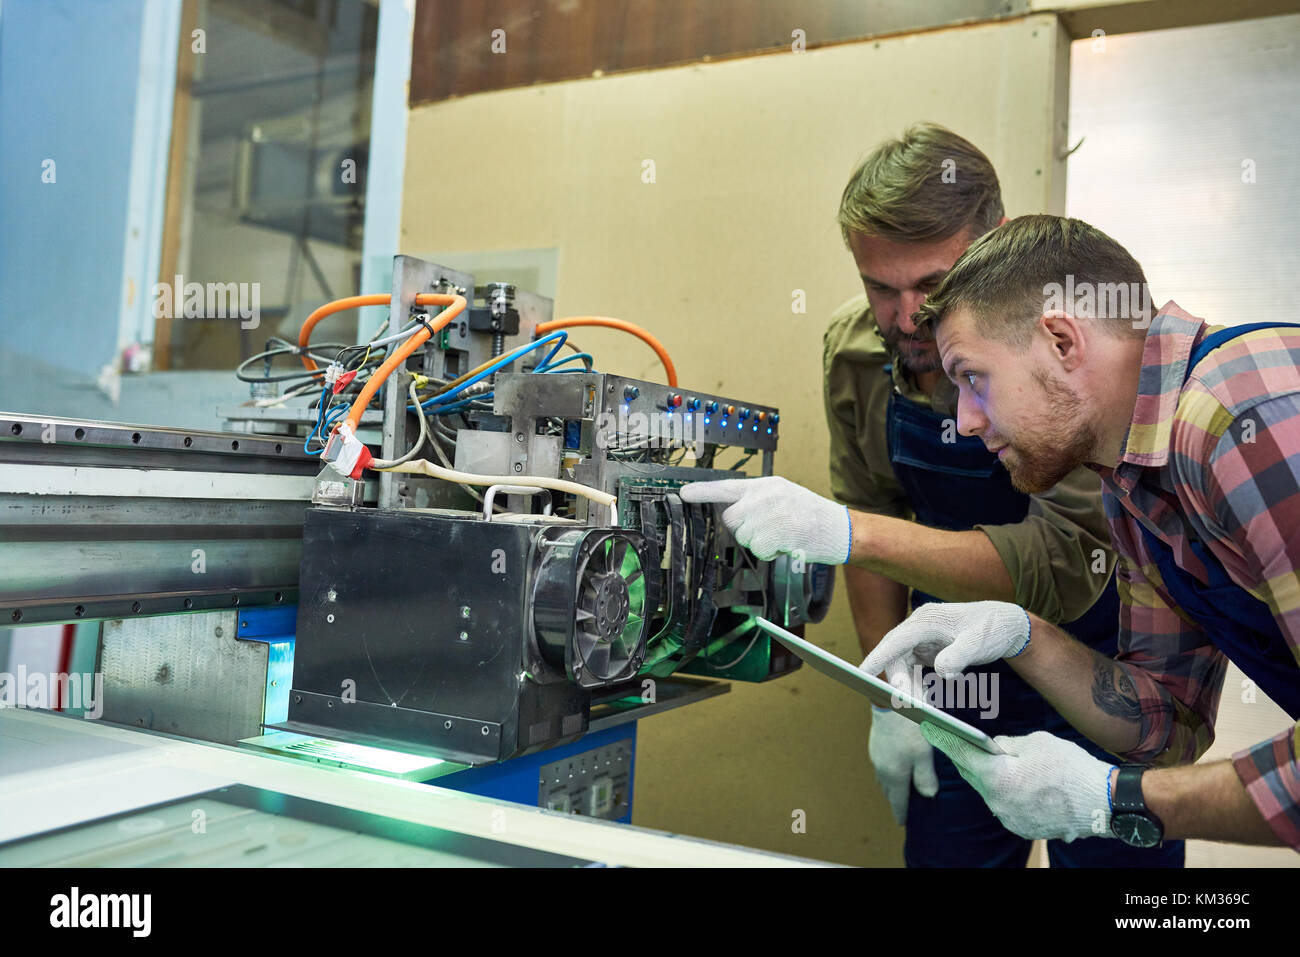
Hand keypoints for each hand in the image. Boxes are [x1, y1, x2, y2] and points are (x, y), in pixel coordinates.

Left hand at [678, 476, 850, 564]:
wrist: (840, 529)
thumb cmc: (811, 517)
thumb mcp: (784, 497)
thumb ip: (757, 501)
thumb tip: (732, 515)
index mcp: (766, 485)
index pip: (727, 486)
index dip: (702, 491)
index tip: (683, 493)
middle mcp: (766, 495)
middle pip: (731, 518)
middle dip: (744, 530)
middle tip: (769, 530)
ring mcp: (771, 512)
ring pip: (744, 536)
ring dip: (760, 543)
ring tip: (782, 536)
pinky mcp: (777, 530)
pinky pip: (758, 549)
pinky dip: (770, 553)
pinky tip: (786, 545)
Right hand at [861, 601, 1030, 695]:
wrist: (1006, 625)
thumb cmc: (993, 628)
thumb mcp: (979, 642)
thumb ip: (960, 655)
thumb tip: (941, 673)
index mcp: (926, 620)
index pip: (895, 640)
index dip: (877, 657)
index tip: (861, 674)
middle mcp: (919, 628)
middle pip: (896, 657)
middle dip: (899, 681)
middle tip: (910, 706)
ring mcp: (922, 639)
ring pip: (903, 666)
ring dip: (907, 686)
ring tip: (920, 708)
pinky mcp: (928, 650)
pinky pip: (914, 670)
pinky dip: (917, 685)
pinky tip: (926, 701)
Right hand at [869, 705, 938, 824]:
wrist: (889, 703)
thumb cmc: (910, 729)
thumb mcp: (924, 755)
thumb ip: (925, 777)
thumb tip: (928, 795)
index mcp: (895, 776)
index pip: (897, 801)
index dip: (900, 813)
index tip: (901, 822)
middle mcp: (882, 769)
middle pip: (888, 792)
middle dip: (895, 801)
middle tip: (902, 808)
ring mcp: (876, 757)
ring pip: (883, 780)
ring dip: (890, 788)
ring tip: (898, 791)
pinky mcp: (875, 745)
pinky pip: (880, 767)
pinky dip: (887, 774)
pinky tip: (893, 768)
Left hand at [920, 724, 1114, 841]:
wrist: (1103, 803)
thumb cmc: (1071, 767)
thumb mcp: (1035, 742)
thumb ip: (1006, 744)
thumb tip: (992, 747)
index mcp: (998, 777)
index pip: (961, 753)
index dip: (942, 737)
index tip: (926, 726)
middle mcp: (997, 801)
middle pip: (970, 774)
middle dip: (960, 755)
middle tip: (946, 737)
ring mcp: (1008, 817)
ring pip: (986, 791)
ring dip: (981, 774)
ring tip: (976, 757)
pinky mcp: (1020, 827)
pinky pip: (1002, 804)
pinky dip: (1001, 790)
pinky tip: (1004, 780)